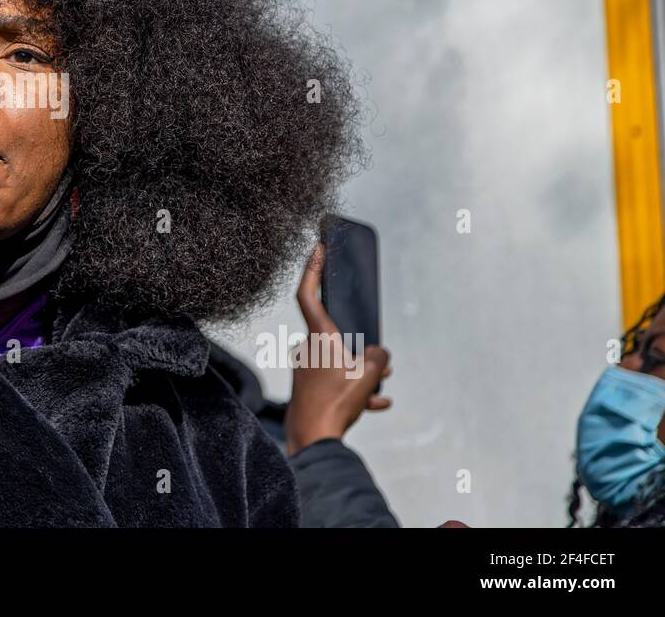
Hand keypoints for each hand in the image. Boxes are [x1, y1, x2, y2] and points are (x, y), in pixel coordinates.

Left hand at [285, 244, 391, 456]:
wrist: (312, 440)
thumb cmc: (335, 403)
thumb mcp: (368, 375)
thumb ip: (379, 358)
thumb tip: (379, 358)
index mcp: (318, 337)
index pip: (309, 293)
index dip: (313, 268)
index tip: (318, 247)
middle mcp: (308, 349)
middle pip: (337, 335)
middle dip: (360, 347)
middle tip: (376, 363)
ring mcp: (308, 369)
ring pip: (341, 361)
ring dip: (362, 371)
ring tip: (380, 385)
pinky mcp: (310, 388)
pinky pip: (338, 383)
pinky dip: (357, 391)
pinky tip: (376, 403)